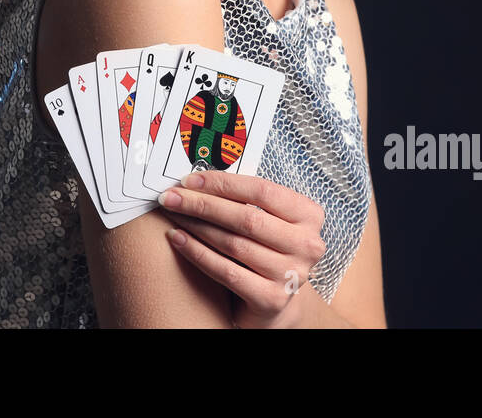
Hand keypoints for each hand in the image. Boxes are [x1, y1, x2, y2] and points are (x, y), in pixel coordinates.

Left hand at [160, 170, 326, 327]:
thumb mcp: (265, 220)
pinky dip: (197, 253)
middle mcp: (307, 244)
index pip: (262, 190)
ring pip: (233, 244)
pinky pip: (226, 271)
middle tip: (172, 197)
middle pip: (246, 218)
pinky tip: (178, 239)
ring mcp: (291, 274)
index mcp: (309, 215)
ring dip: (196, 227)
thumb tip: (197, 180)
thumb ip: (243, 200)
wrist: (273, 301)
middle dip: (203, 204)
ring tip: (173, 216)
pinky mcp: (271, 299)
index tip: (190, 180)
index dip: (222, 183)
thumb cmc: (264, 249)